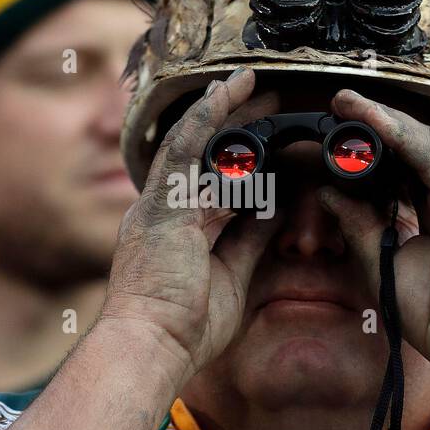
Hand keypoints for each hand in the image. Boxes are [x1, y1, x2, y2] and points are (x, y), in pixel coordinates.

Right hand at [100, 67, 281, 386]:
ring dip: (223, 110)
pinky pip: (185, 149)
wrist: (151, 347)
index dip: (239, 156)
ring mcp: (159, 205)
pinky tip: (227, 92)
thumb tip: (278, 208)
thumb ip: (252, 239)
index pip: (211, 181)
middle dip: (234, 124)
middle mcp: (162, 210)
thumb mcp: (233, 276)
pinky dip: (206, 118)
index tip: (267, 139)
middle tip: (266, 97)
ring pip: (192, 143)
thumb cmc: (186, 328)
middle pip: (203, 155)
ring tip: (251, 82)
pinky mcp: (163, 204)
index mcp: (175, 230)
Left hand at [318, 90, 429, 383]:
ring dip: (382, 120)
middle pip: (410, 148)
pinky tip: (372, 119)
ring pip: (421, 144)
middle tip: (336, 105)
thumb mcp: (378, 259)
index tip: (330, 133)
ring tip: (347, 103)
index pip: (397, 168)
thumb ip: (356, 223)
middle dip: (373, 124)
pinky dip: (401, 135)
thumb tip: (328, 191)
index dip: (366, 148)